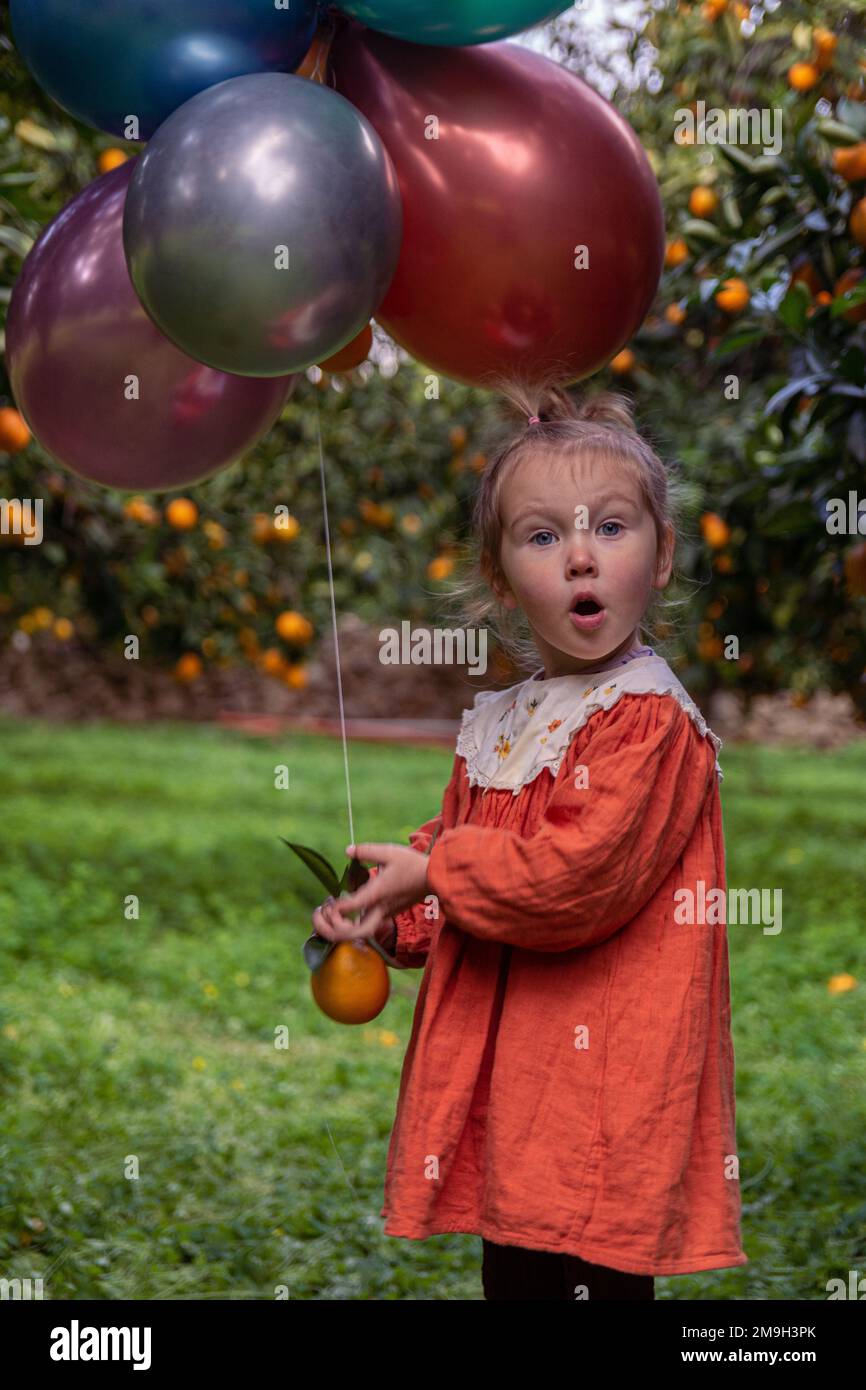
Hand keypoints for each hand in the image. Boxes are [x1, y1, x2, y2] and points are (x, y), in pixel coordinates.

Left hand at [310, 842, 430, 941]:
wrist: (437, 878)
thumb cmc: (413, 864)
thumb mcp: (389, 852)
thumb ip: (366, 851)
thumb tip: (348, 851)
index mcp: (377, 894)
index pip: (349, 908)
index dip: (333, 908)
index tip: (328, 901)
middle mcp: (379, 909)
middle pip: (354, 933)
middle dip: (331, 929)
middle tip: (320, 916)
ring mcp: (385, 914)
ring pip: (359, 932)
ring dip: (339, 927)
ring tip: (328, 912)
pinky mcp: (388, 913)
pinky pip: (365, 923)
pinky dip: (350, 921)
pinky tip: (343, 908)